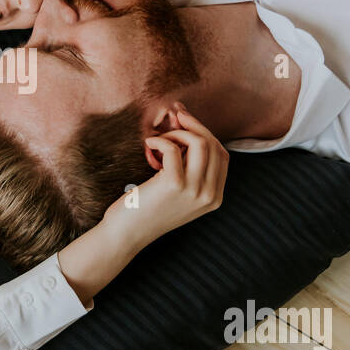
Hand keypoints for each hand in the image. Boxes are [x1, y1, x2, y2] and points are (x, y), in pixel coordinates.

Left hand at [104, 106, 228, 248]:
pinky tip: (149, 144)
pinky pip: (173, 149)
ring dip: (178, 133)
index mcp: (215, 197)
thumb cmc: (147, 208)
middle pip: (213, 145)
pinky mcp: (175, 185)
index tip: (186, 120)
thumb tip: (188, 126)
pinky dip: (160, 140)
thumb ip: (189, 166)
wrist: (127, 234)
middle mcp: (210, 195)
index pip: (222, 154)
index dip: (205, 133)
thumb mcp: (177, 190)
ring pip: (200, 143)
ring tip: (159, 140)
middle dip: (194, 125)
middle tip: (174, 115)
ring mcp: (195, 191)